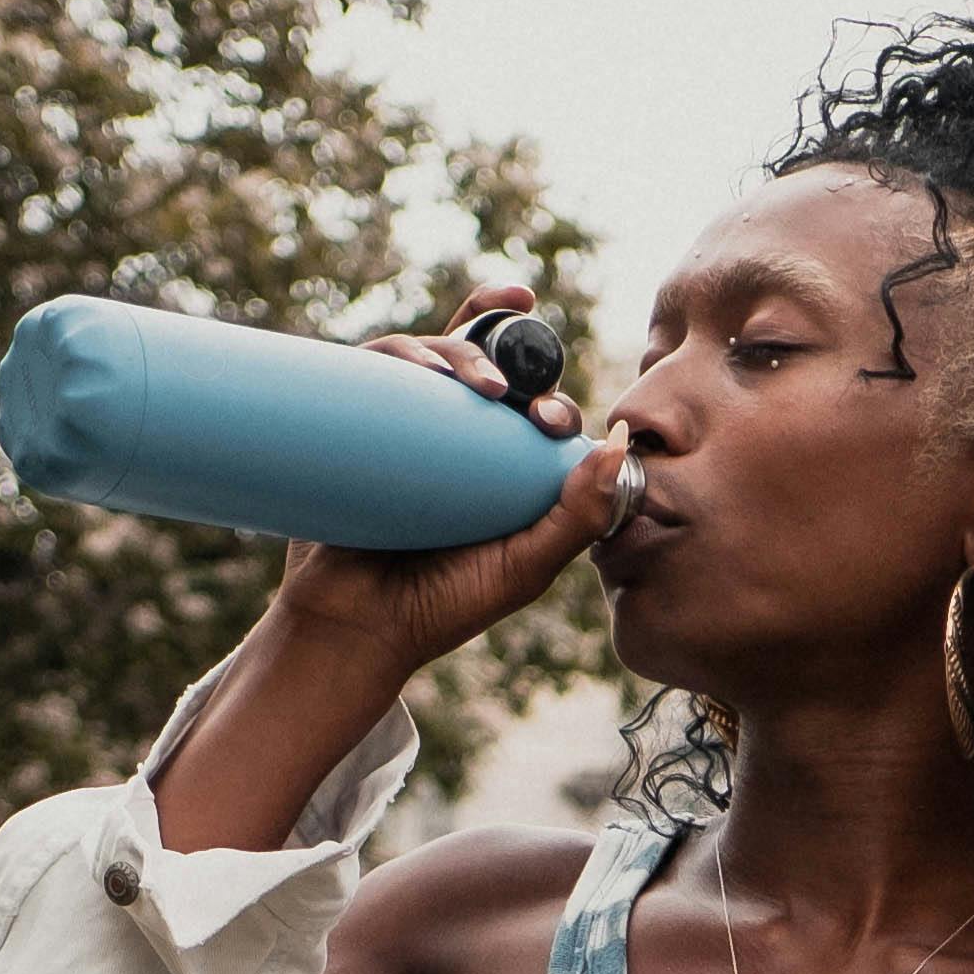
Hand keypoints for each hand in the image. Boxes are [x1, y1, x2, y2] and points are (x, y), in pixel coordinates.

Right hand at [266, 276, 623, 711]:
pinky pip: (379, 367)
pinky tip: (420, 362)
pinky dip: (403, 351)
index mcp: (501, 466)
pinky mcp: (361, 420)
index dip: (551, 396)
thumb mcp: (525, 566)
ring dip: (461, 348)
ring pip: (439, 356)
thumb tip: (618, 441)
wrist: (355, 625)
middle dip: (510, 352)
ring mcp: (406, 425)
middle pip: (490, 363)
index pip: (537, 406)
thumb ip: (580, 514)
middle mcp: (455, 437)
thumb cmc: (443, 605)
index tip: (551, 420)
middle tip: (509, 389)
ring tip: (475, 382)